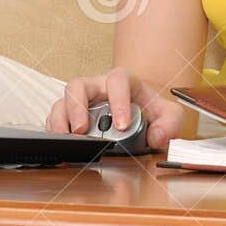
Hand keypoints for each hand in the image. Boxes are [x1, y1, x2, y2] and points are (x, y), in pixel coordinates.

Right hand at [45, 67, 188, 151]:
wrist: (140, 114)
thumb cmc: (150, 111)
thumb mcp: (169, 115)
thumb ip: (170, 123)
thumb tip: (156, 136)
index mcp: (122, 82)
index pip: (117, 81)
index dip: (118, 101)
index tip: (122, 125)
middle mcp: (97, 87)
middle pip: (79, 85)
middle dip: (77, 108)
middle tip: (82, 131)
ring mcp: (81, 101)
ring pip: (63, 100)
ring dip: (61, 120)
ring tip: (68, 139)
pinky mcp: (69, 116)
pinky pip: (55, 118)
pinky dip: (55, 130)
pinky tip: (61, 144)